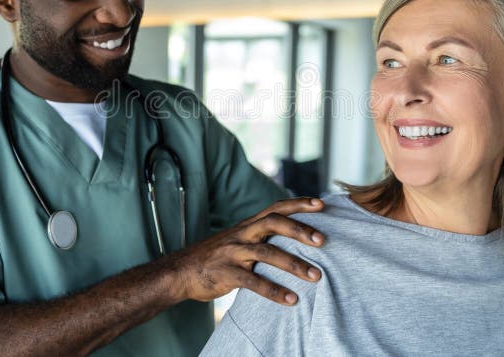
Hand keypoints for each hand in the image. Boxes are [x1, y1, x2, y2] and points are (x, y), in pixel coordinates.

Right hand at [169, 198, 325, 305]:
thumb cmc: (216, 256)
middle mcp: (242, 234)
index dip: (298, 204)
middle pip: (274, 223)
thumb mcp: (238, 239)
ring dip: (294, 264)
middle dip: (300, 230)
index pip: (276, 207)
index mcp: (248, 225)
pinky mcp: (226, 273)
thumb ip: (260, 236)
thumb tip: (291, 236)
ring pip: (267, 253)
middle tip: (323, 240)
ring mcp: (233, 253)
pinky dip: (274, 291)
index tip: (321, 204)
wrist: (181, 271)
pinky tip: (291, 299)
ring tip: (316, 276)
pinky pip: (253, 282)